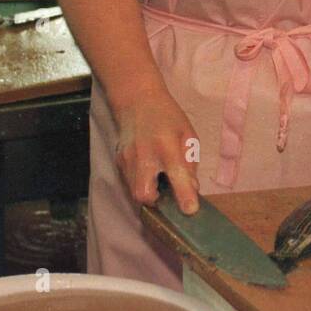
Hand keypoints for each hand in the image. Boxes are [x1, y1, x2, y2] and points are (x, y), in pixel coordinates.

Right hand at [111, 84, 200, 214]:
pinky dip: (141, 184)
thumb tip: (192, 189)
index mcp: (167, 145)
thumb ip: (191, 163)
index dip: (184, 195)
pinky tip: (148, 171)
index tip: (190, 210)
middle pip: (143, 193)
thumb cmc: (167, 116)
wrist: (136, 100)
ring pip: (134, 192)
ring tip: (159, 180)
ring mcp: (127, 159)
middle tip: (167, 194)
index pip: (176, 175)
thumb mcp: (188, 134)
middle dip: (157, 203)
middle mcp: (144, 154)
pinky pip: (129, 183)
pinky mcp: (119, 161)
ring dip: (149, 194)